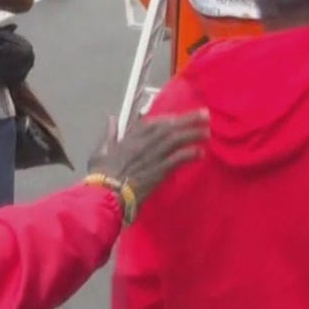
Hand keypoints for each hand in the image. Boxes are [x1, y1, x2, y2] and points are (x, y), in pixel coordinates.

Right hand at [88, 111, 209, 203]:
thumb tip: (110, 117)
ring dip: (192, 134)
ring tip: (207, 132)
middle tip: (205, 114)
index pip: (153, 122)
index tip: (180, 117)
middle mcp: (143, 143)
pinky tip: (200, 153)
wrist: (104, 194)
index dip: (170, 118)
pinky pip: (176, 159)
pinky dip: (189, 155)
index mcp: (130, 137)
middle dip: (188, 119)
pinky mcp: (158, 171)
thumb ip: (109, 133)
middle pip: (169, 127)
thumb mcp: (101, 150)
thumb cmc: (100, 176)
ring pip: (175, 140)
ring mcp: (152, 156)